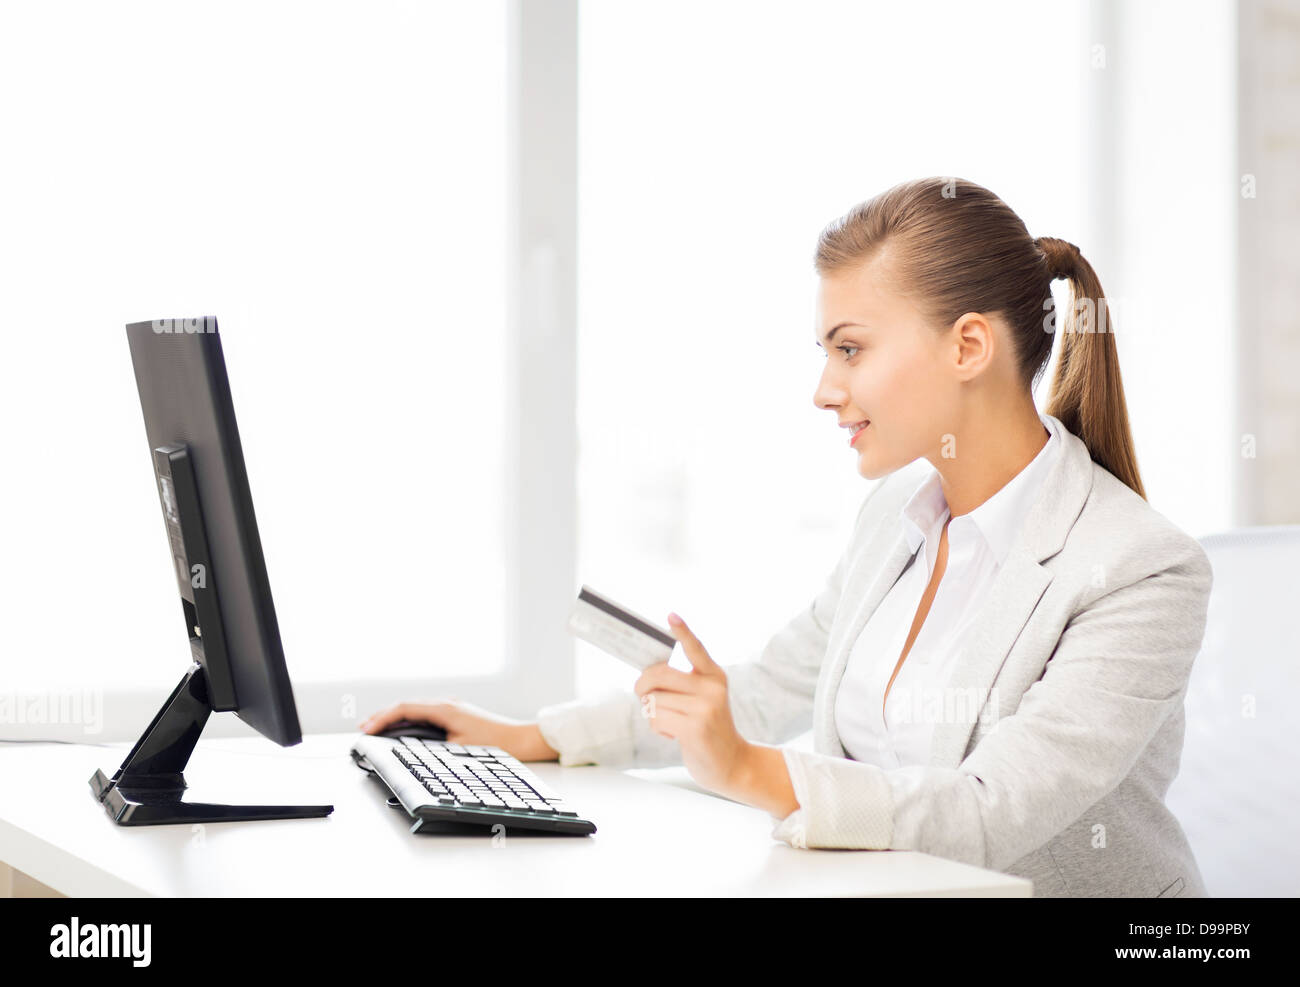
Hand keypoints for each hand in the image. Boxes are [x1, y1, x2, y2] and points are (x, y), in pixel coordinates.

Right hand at [358, 699, 558, 760]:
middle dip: (383, 717)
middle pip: (407, 706)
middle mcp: (446, 704)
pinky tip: (402, 729)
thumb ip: (432, 745)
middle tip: (364, 728)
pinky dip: (409, 720)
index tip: (367, 729)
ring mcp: (451, 708)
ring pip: (415, 709)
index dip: (382, 718)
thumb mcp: (458, 748)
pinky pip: (425, 714)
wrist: (521, 740)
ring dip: (395, 718)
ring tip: (376, 728)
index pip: (404, 708)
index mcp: (444, 708)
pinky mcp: (455, 715)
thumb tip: (409, 747)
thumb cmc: (495, 743)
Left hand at [634, 612, 752, 798]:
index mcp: (714, 675)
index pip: (695, 648)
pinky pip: (656, 719)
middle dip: (642, 686)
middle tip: (645, 696)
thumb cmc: (708, 728)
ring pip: (653, 699)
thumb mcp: (704, 699)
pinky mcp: (695, 728)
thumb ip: (683, 684)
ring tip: (671, 722)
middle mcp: (712, 688)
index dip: (682, 632)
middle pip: (658, 674)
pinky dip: (657, 728)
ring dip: (652, 713)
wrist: (732, 764)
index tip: (671, 616)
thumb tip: (647, 674)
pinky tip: (674, 734)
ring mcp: (705, 708)